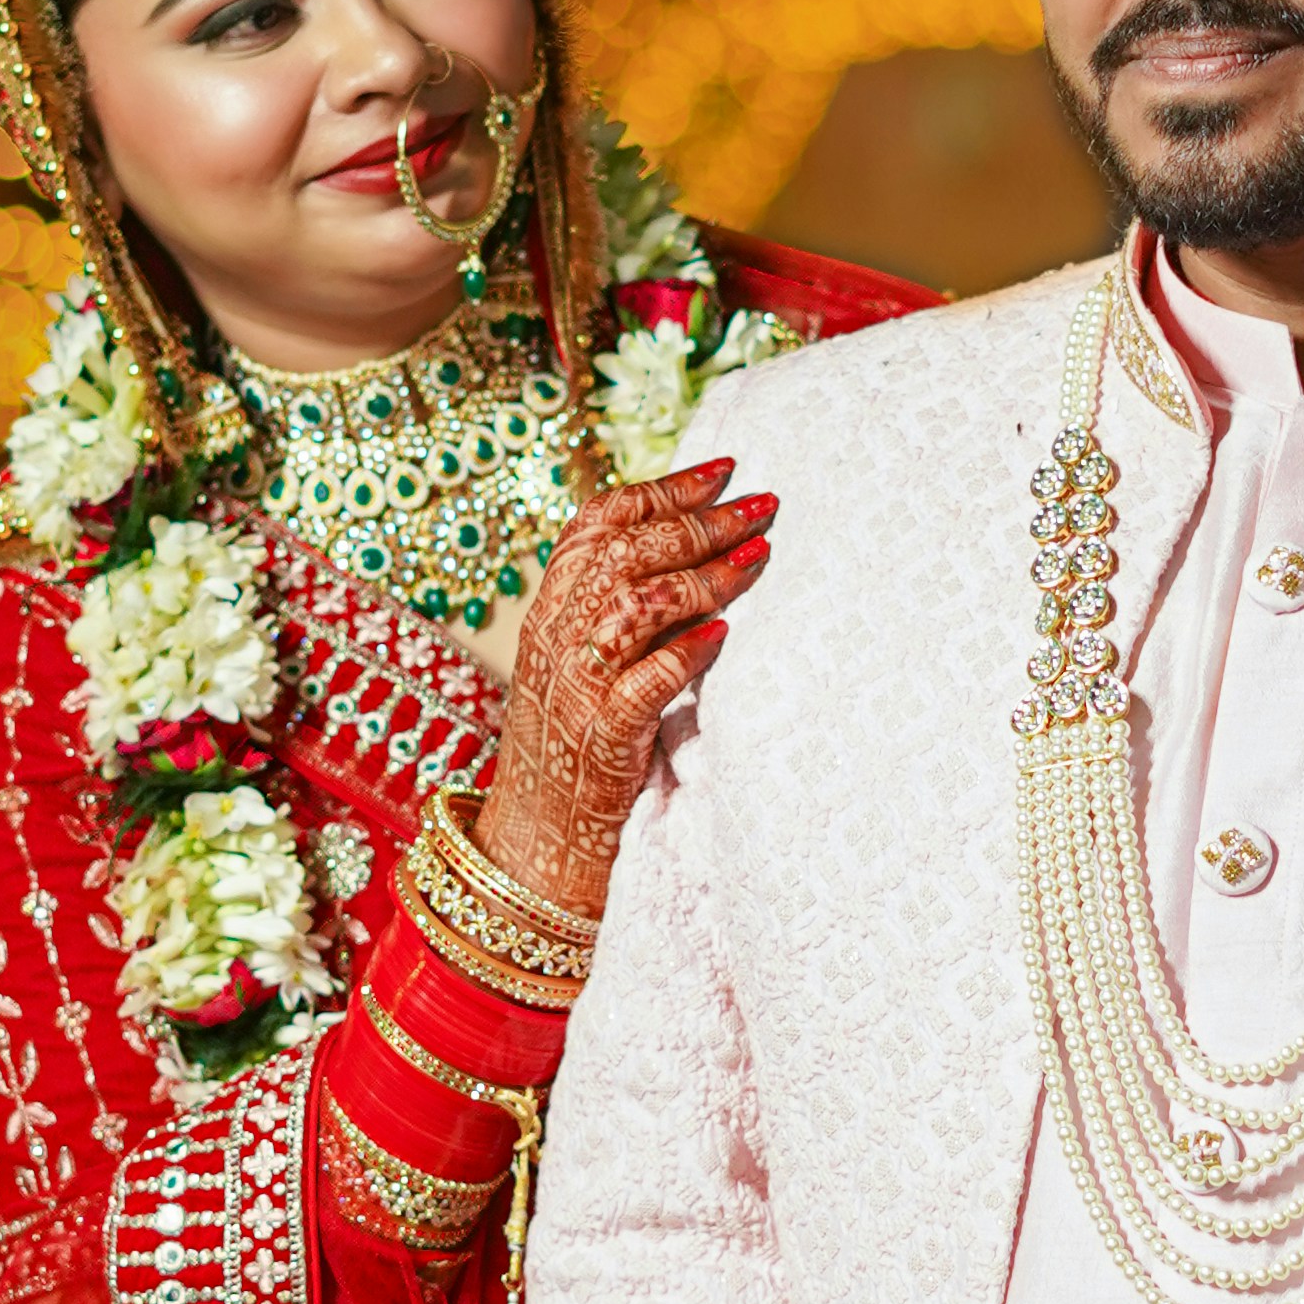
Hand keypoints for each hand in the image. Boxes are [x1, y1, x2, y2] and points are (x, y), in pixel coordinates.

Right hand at [475, 464, 775, 919]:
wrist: (538, 834)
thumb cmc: (575, 740)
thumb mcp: (581, 659)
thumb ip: (620, 605)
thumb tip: (697, 544)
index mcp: (551, 607)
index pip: (599, 522)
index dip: (662, 489)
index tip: (724, 469)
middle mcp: (556, 636)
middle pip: (626, 552)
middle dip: (702, 521)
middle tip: (765, 505)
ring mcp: (575, 685)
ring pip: (636, 605)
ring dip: (705, 576)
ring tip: (760, 556)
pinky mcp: (601, 737)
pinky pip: (644, 683)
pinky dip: (685, 653)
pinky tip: (724, 636)